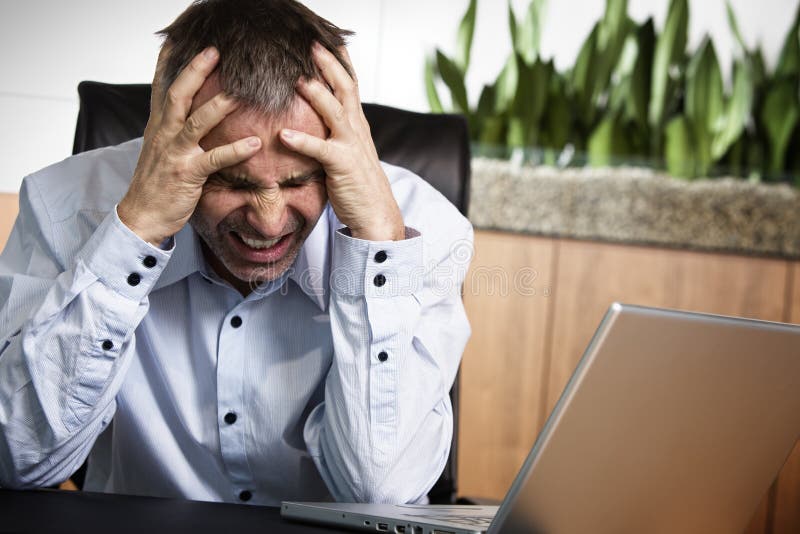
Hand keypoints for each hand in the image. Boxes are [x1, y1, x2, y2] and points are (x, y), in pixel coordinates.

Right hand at [118, 45, 261, 245]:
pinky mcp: (188, 174)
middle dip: (196, 71)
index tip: (178, 40)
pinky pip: (215, 159)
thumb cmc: (155, 183)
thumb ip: (172, 127)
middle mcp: (164, 135)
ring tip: (241, 93)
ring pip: (196, 123)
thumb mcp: (159, 149)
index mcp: (158, 126)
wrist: (141, 215)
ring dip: (219, 106)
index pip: (161, 87)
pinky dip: (236, 150)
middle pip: (178, 95)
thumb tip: (187, 110)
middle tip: (215, 52)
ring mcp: (175, 153)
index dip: (169, 62)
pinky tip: (254, 143)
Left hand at [279, 43, 404, 241]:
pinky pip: (320, 150)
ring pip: (335, 112)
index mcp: (356, 122)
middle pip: (344, 88)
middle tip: (311, 45)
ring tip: (297, 80)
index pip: (349, 83)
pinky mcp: (342, 165)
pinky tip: (284, 135)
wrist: (376, 212)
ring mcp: (351, 145)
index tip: (325, 40)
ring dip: (316, 95)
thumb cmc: (357, 183)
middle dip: (328, 65)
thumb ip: (333, 130)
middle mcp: (356, 128)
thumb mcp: (347, 149)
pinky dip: (302, 141)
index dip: (339, 60)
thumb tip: (312, 115)